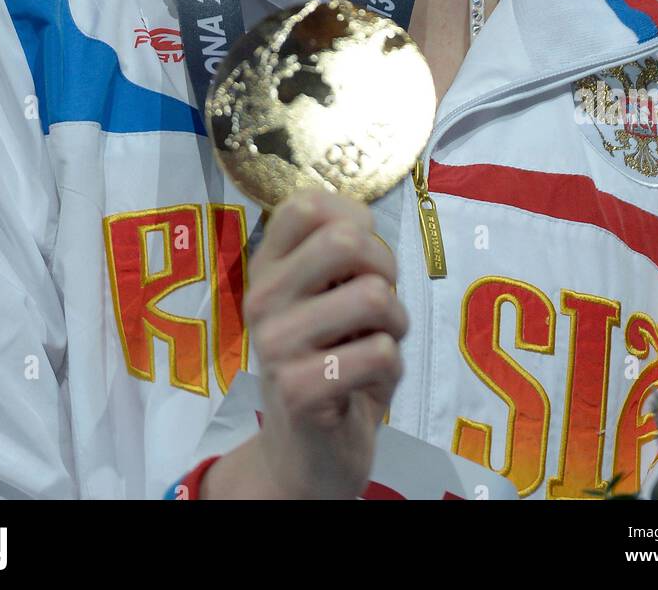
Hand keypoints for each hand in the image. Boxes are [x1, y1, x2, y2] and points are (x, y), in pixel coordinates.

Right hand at [201, 188, 407, 498]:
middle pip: (346, 241)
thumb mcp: (325, 298)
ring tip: (375, 345)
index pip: (305, 205)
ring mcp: (276, 345)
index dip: (353, 217)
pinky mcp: (300, 390)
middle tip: (380, 303)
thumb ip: (339, 254)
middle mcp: (262, 299)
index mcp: (267, 268)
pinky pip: (381, 352)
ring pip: (372, 296)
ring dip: (395, 323)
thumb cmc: (328, 360)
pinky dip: (391, 369)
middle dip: (386, 268)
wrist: (306, 453)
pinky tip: (366, 384)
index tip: (360, 255)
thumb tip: (360, 218)